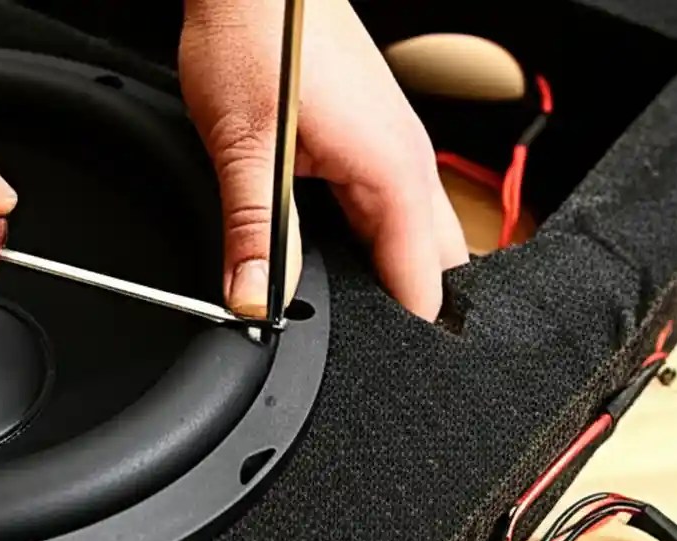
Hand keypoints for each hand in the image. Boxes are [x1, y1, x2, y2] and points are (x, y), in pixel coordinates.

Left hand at [179, 0, 467, 320]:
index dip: (399, 335)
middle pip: (432, 267)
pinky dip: (367, 242)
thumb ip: (253, 231)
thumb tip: (252, 302)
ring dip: (382, 275)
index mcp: (392, 172)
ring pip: (411, 239)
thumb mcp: (244, 146)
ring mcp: (393, 151)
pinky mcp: (370, 142)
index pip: (425, 284)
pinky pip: (387, 211)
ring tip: (341, 308)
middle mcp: (406, 163)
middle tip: (352, 347)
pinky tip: (330, 254)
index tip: (368, 368)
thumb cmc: (257, 35)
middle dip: (399, 311)